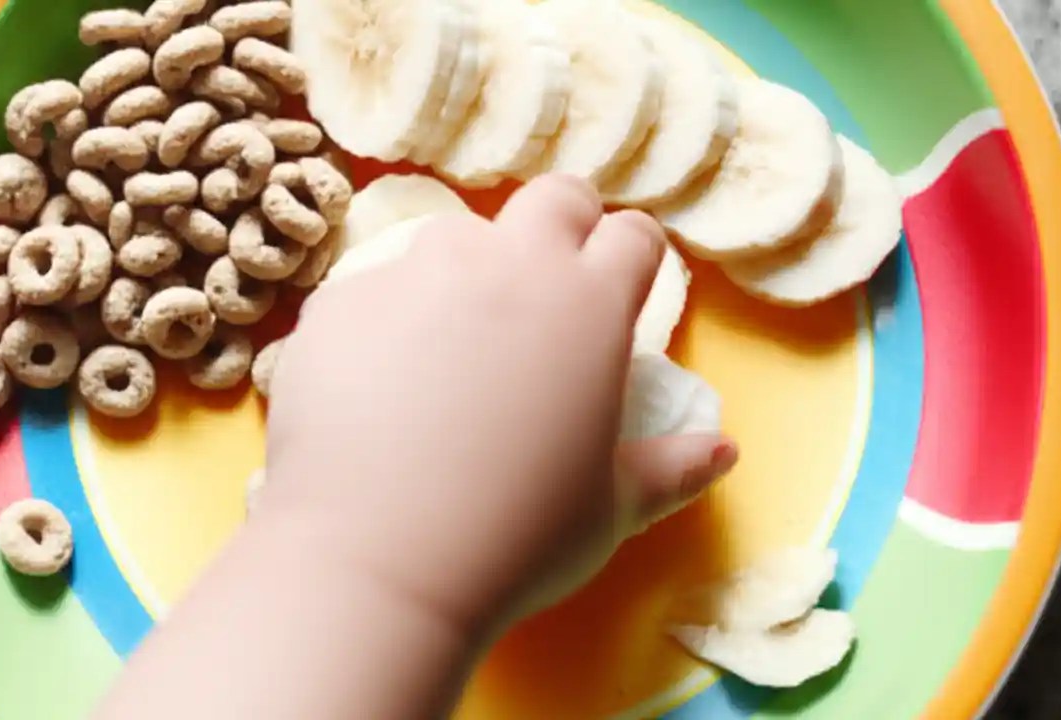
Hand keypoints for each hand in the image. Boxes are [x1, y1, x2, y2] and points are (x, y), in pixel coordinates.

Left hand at [260, 174, 736, 634]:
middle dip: (563, 228)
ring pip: (454, 240)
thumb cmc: (515, 540)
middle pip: (553, 198)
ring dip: (468, 274)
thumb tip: (722, 451)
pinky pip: (374, 292)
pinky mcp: (338, 303)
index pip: (633, 236)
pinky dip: (388, 324)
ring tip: (451, 350)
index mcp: (588, 303)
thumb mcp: (610, 510)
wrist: (376, 564)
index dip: (631, 261)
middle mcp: (504, 266)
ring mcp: (413, 274)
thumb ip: (670, 469)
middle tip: (549, 294)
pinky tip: (378, 389)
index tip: (620, 294)